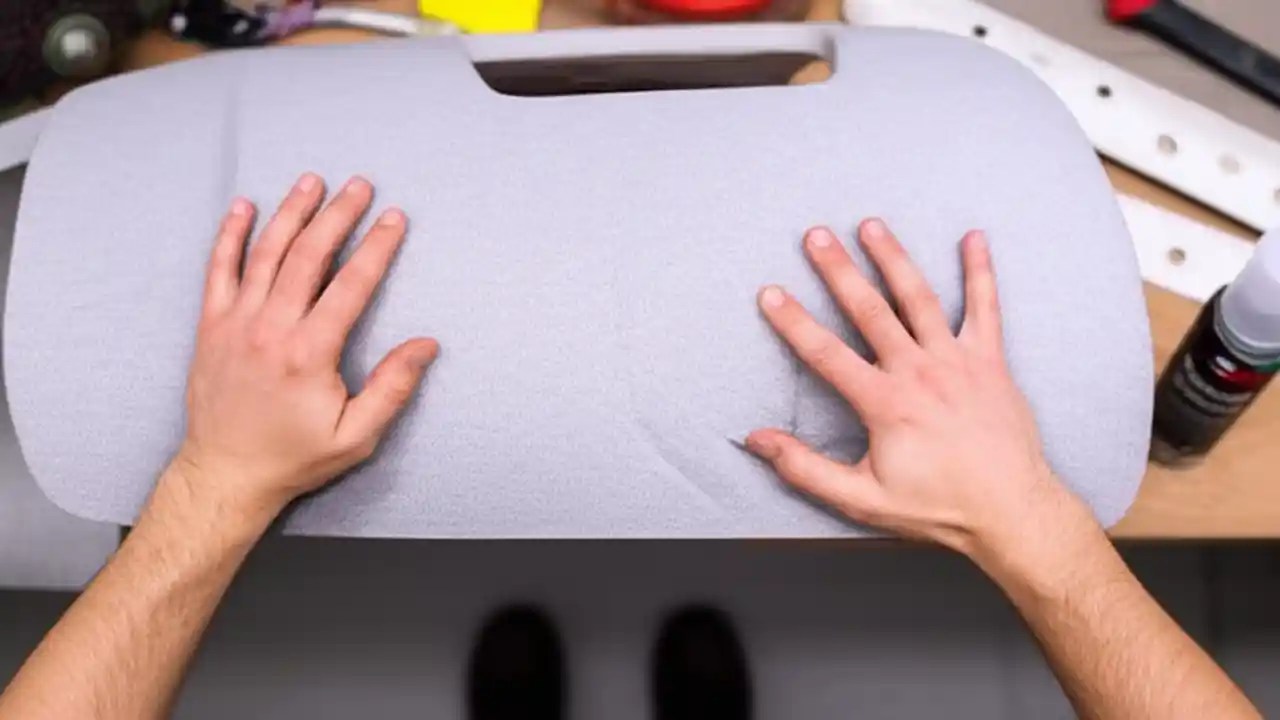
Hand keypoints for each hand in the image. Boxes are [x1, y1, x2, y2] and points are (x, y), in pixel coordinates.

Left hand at [170, 173, 438, 520]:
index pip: (350, 285)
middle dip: (337, 216)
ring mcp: (235, 323)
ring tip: (312, 182)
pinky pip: (218, 270)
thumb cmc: (294, 458)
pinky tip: (244, 207)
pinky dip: (230, 236)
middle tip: (359, 186)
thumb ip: (392, 388)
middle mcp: (269, 329)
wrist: (225, 474)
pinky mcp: (211, 327)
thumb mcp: (356, 436)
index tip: (394, 219)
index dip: (376, 247)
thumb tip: (426, 345)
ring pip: (265, 254)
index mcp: (308, 353)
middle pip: (308, 256)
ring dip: (291, 213)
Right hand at [746, 219, 1085, 559]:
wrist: (1012, 512)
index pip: (826, 354)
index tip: (770, 292)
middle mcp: (919, 372)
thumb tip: (757, 440)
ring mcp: (957, 361)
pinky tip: (975, 237)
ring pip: (919, 298)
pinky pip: (986, 307)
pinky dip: (980, 271)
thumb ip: (805, 468)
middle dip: (839, 270)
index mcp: (885, 404)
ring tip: (871, 225)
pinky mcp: (991, 361)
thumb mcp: (862, 498)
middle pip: (870, 310)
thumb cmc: (937, 507)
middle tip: (815, 235)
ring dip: (893, 258)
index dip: (794, 322)